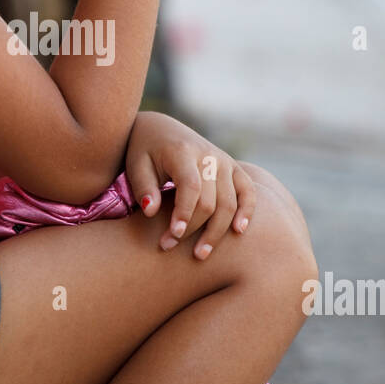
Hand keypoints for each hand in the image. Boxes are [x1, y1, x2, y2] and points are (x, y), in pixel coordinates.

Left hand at [124, 111, 255, 258]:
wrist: (161, 129)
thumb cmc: (144, 151)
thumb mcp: (136, 165)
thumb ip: (144, 187)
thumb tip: (150, 211)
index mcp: (183, 151)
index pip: (190, 187)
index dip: (184, 214)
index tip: (171, 237)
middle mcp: (209, 155)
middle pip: (210, 200)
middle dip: (192, 229)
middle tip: (169, 247)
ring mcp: (224, 161)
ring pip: (229, 202)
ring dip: (217, 231)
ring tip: (201, 254)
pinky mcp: (233, 168)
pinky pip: (248, 191)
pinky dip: (247, 211)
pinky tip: (238, 232)